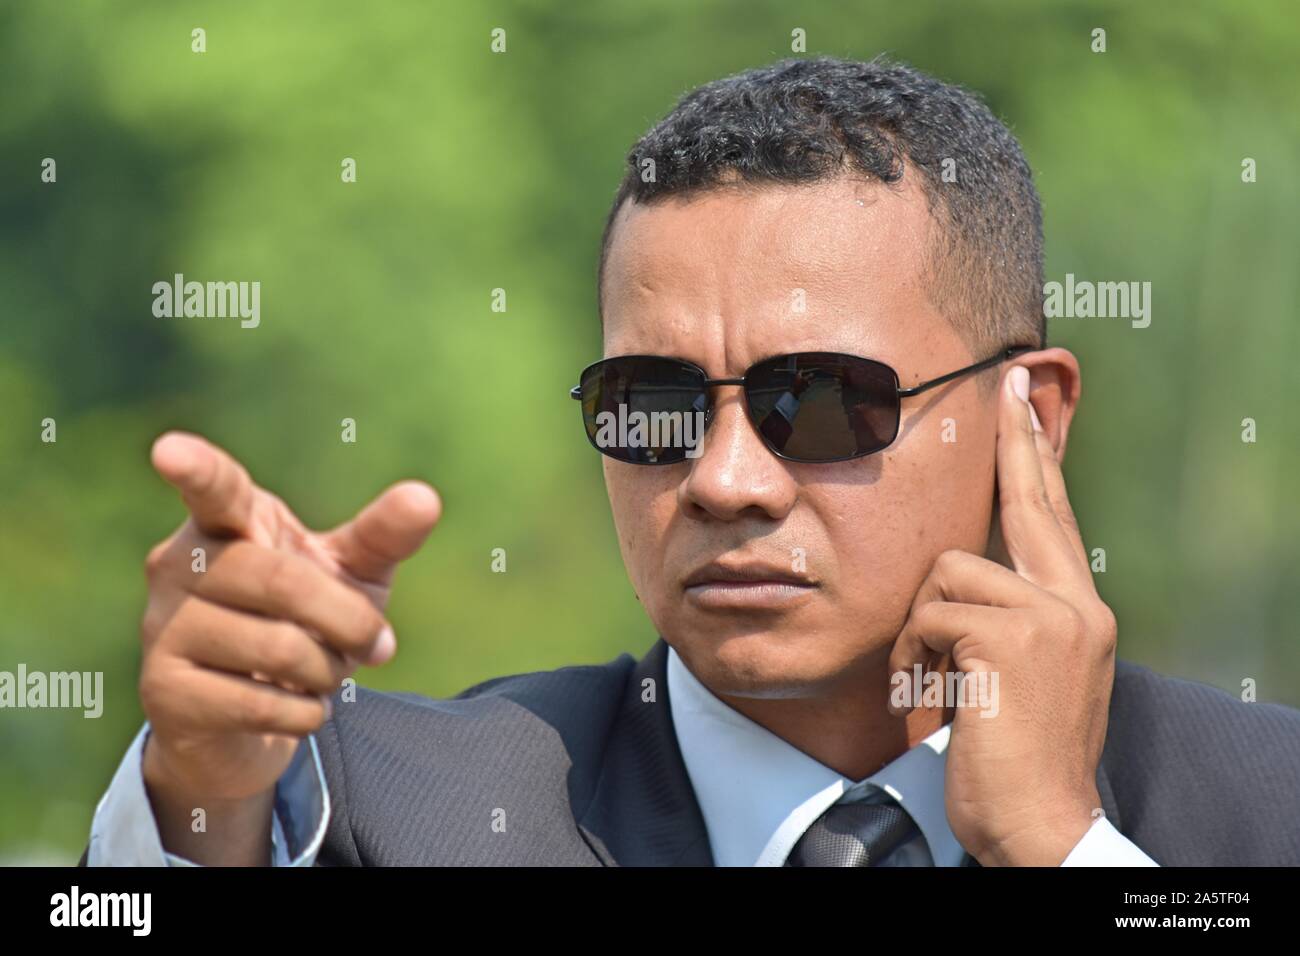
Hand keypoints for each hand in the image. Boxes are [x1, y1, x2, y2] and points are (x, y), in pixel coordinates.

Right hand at [137, 431, 439, 861]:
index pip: (215, 491)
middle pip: (284, 583)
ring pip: (277, 650)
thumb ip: (382, 535)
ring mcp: (162, 627)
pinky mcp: (163, 692)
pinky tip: (300, 707)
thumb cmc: (306, 623)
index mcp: (228, 523)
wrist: (250, 720)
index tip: (170, 451)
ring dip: (328, 672)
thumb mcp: (350, 575)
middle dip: (348, 621)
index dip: (196, 470)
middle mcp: (178, 564)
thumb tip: (425, 497)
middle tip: (372, 644)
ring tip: (321, 674)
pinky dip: (306, 712)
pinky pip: (260, 705)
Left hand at [888, 365, 1116, 865]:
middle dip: (1017, 440)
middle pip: (1031, 504)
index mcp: (1079, 613)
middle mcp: (1076, 606)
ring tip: (933, 681)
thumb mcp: (1022, 678)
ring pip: (948, 572)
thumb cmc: (1011, 756)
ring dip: (922, 630)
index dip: (1037, 458)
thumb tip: (959, 574)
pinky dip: (914, 656)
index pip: (1054, 520)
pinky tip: (934, 695)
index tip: (1024, 402)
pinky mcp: (1010, 637)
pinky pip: (929, 614)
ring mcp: (1050, 618)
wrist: (1037, 824)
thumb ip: (1006, 619)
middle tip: (1010, 375)